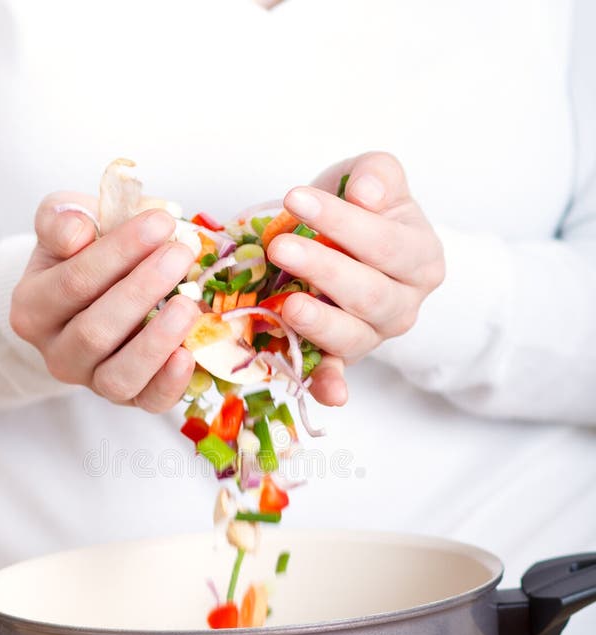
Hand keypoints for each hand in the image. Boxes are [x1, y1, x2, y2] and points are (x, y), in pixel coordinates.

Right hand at [10, 192, 199, 411]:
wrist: (89, 296)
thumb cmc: (81, 254)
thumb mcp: (64, 225)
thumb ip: (62, 218)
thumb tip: (77, 232)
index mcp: (32, 307)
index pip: (75, 281)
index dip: (120, 251)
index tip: (161, 222)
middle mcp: (57, 353)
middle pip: (95, 331)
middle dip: (143, 289)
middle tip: (181, 254)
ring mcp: (92, 381)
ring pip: (118, 376)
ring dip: (157, 341)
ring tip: (188, 304)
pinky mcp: (128, 398)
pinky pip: (147, 401)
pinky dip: (169, 383)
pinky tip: (189, 355)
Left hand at [267, 152, 444, 405]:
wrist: (343, 244)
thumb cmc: (360, 210)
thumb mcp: (373, 179)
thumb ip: (378, 175)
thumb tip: (366, 194)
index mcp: (421, 258)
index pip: (385, 243)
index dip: (341, 222)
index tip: (294, 197)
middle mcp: (403, 304)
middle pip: (370, 294)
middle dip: (324, 270)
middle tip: (280, 247)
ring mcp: (372, 335)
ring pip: (353, 336)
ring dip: (320, 323)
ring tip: (289, 303)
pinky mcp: (341, 358)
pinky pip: (337, 375)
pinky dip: (331, 386)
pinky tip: (327, 393)